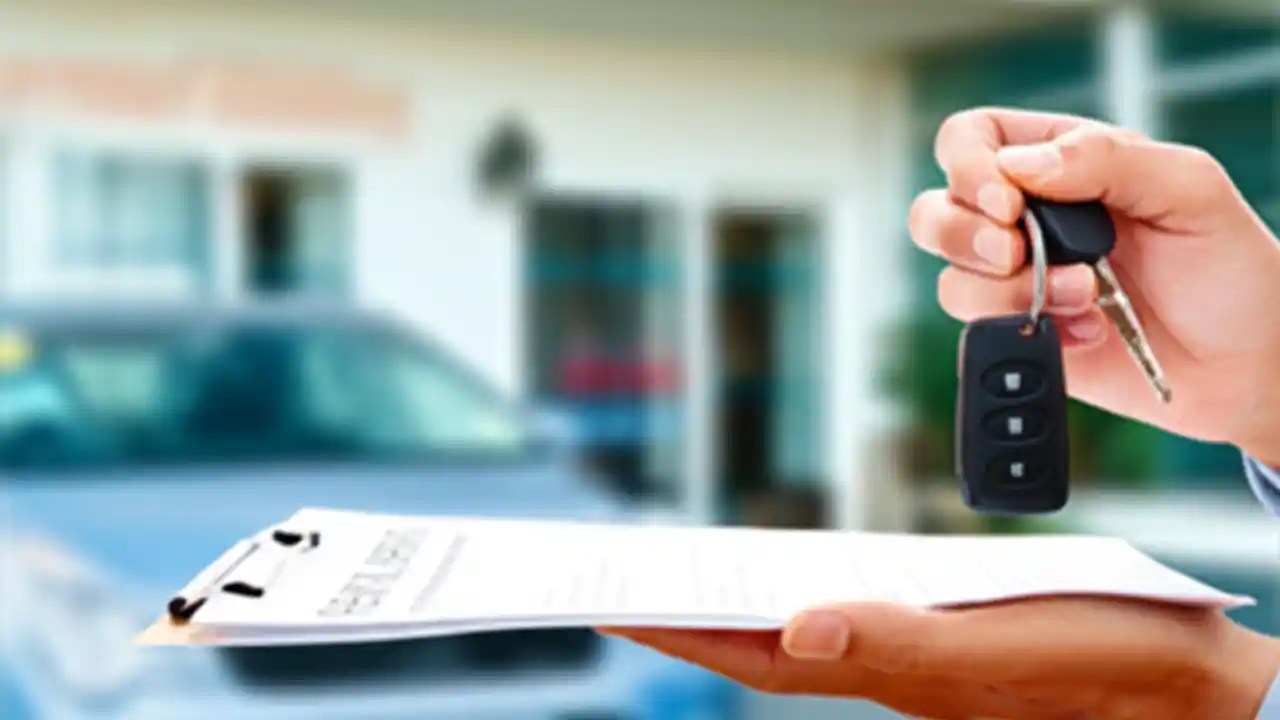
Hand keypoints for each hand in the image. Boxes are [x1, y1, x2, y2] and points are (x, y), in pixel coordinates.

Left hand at [604, 598, 1279, 718]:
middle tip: (624, 583)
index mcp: (885, 673)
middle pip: (762, 644)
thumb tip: (792, 627)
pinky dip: (805, 590)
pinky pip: (852, 613)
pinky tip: (799, 575)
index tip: (611, 607)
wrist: (1187, 686)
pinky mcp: (949, 636)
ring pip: (801, 630)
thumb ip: (900, 642)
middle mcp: (887, 668)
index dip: (678, 633)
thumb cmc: (1106, 667)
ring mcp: (915, 655)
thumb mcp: (998, 648)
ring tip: (687, 574)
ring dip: (739, 604)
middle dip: (689, 616)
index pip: (751, 655)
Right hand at [909, 108, 1279, 464]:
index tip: (1009, 202)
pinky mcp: (1020, 334)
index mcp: (1060, 162)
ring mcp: (1018, 280)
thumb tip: (1021, 167)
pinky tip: (1085, 331)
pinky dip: (1029, 330)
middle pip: (933, 210)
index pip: (972, 140)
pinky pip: (980, 331)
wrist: (1246, 365)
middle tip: (1015, 253)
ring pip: (951, 277)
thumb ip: (1107, 159)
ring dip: (1010, 291)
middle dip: (964, 235)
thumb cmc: (1229, 268)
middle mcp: (1026, 218)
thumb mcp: (1191, 188)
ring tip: (1083, 296)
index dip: (970, 168)